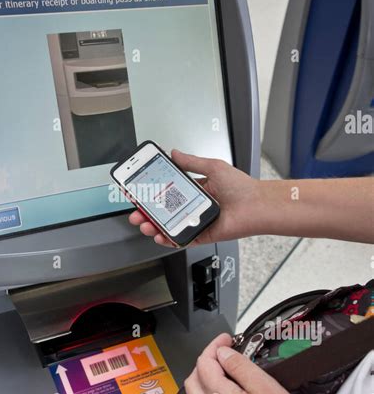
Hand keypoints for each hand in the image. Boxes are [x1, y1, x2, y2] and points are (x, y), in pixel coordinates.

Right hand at [128, 150, 260, 245]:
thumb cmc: (241, 187)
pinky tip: (160, 236)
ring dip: (154, 226)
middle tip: (136, 211)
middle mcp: (195, 207)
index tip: (140, 192)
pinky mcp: (202, 235)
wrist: (257, 206)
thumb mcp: (213, 167)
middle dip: (147, 212)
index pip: (168, 192)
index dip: (152, 193)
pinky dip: (169, 239)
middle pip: (165, 211)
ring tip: (144, 224)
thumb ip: (192, 162)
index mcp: (197, 190)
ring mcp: (197, 222)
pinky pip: (182, 239)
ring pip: (170, 226)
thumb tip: (175, 153)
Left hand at [181, 334, 323, 393]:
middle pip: (192, 384)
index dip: (215, 346)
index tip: (226, 340)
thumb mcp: (267, 388)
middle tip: (222, 358)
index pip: (205, 363)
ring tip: (211, 385)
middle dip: (203, 365)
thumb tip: (222, 353)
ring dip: (195, 393)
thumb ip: (240, 367)